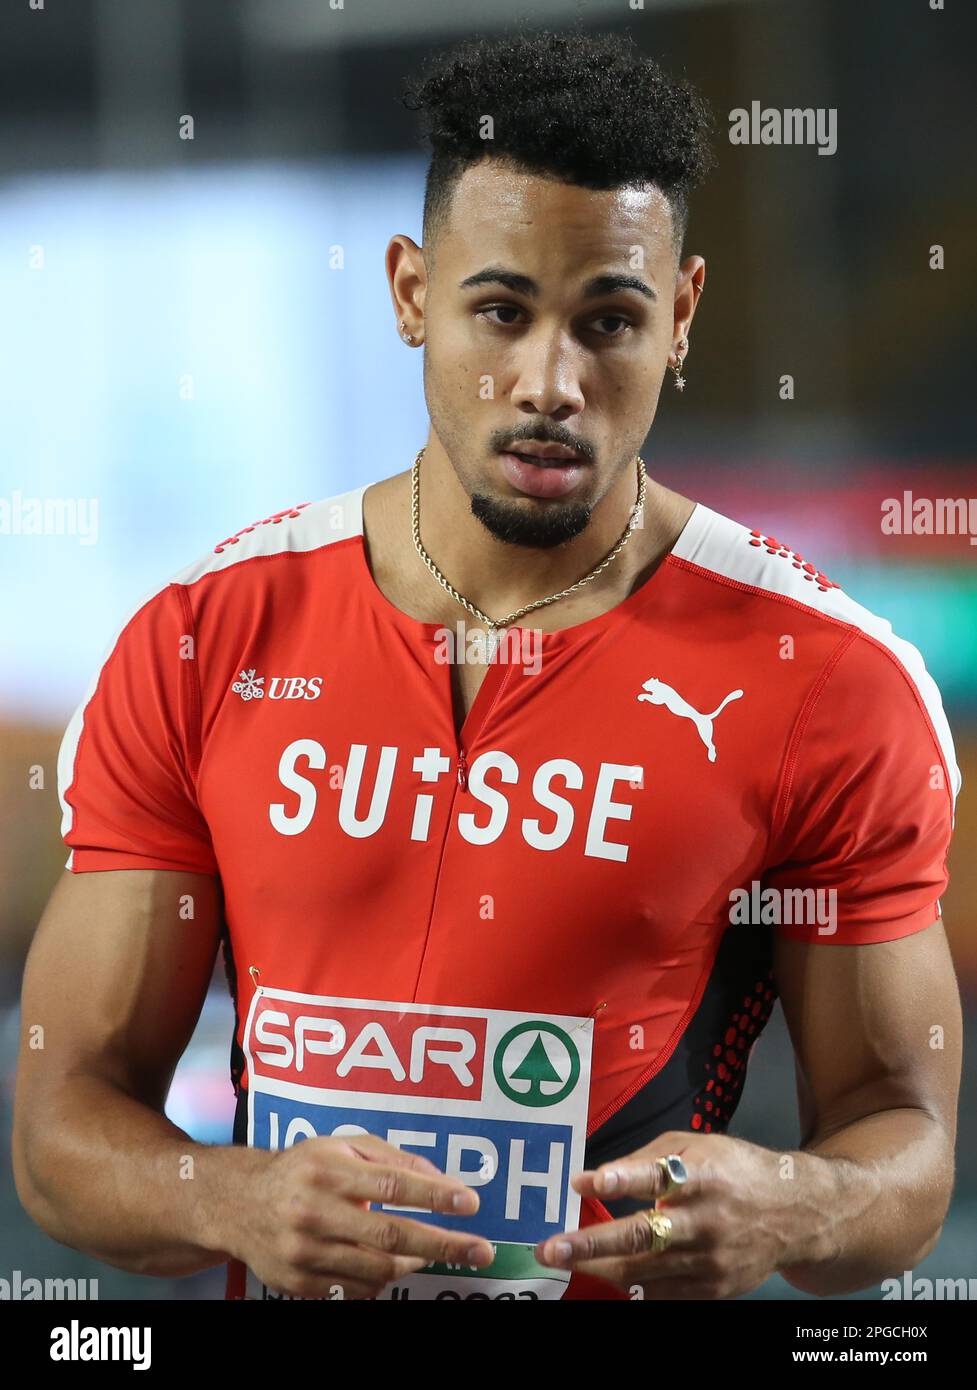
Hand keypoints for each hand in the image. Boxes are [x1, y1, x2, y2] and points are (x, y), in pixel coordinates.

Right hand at [235, 1134, 494, 1298]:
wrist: (239, 1204)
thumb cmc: (303, 1169)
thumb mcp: (343, 1145)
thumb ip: (393, 1159)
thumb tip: (441, 1180)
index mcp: (329, 1168)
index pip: (393, 1184)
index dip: (436, 1195)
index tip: (470, 1203)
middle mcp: (315, 1210)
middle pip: (391, 1233)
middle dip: (443, 1243)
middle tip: (480, 1249)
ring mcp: (306, 1251)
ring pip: (378, 1268)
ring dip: (414, 1261)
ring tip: (428, 1250)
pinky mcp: (299, 1282)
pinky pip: (356, 1290)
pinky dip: (381, 1279)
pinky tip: (388, 1261)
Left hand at [534, 1131, 817, 1298]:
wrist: (795, 1215)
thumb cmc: (734, 1170)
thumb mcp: (697, 1146)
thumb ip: (645, 1158)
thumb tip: (591, 1178)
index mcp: (705, 1175)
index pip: (659, 1177)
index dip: (623, 1179)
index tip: (587, 1181)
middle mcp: (708, 1220)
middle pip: (643, 1235)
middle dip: (592, 1243)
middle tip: (552, 1247)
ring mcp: (711, 1260)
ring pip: (644, 1271)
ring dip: (600, 1266)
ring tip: (564, 1258)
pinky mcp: (713, 1288)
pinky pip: (661, 1293)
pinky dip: (631, 1284)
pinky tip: (608, 1273)